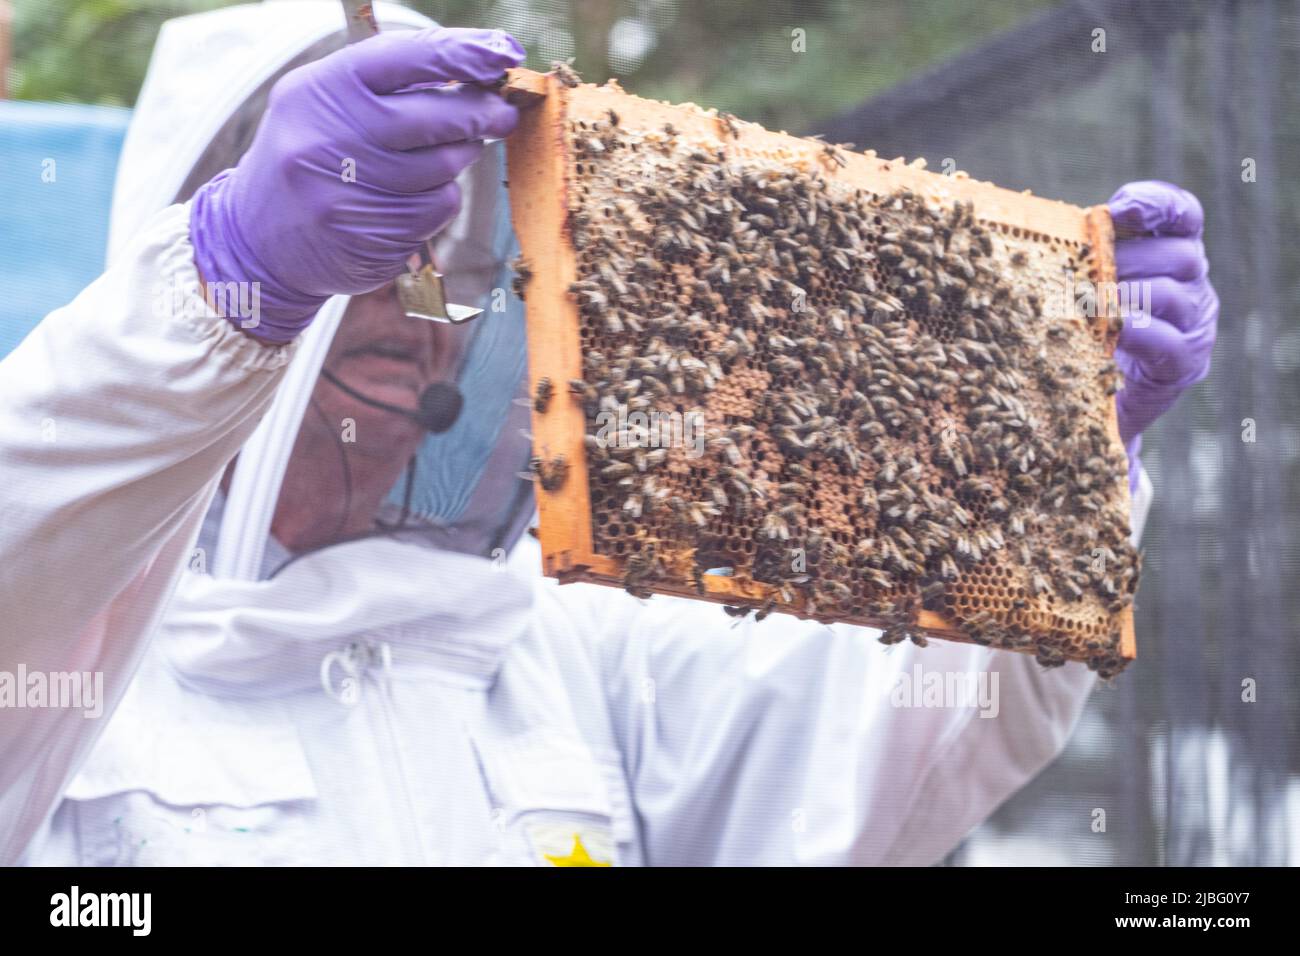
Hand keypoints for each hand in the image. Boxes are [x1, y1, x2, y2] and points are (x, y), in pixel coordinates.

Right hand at [190, 27, 524, 341]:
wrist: (257, 240)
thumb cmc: (309, 158)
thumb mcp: (325, 103)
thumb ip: (387, 84)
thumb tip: (472, 70)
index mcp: (321, 89)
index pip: (405, 58)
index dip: (462, 54)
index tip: (502, 54)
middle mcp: (329, 137)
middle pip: (435, 117)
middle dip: (479, 113)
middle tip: (500, 114)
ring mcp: (348, 192)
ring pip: (443, 167)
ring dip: (454, 161)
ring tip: (437, 158)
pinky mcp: (370, 235)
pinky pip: (436, 208)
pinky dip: (437, 201)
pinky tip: (411, 199)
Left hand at [1108, 180, 1217, 491]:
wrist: (1088, 402)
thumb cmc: (1080, 332)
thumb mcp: (1082, 287)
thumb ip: (1081, 256)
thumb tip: (1042, 229)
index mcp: (1171, 255)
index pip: (1183, 215)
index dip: (1157, 204)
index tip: (1120, 208)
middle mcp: (1191, 286)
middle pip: (1179, 253)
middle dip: (1129, 256)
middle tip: (1089, 268)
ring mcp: (1193, 326)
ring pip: (1172, 294)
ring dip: (1126, 293)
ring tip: (1090, 300)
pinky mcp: (1184, 365)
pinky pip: (1168, 342)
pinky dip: (1139, 332)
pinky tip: (1116, 330)